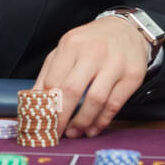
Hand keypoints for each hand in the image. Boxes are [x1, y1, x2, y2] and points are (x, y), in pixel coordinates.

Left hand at [34, 16, 151, 137]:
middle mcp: (94, 53)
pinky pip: (114, 104)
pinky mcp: (132, 76)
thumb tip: (32, 101)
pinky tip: (93, 128)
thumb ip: (49, 73)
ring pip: (95, 100)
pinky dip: (102, 121)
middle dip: (61, 117)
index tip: (42, 122)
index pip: (53, 80)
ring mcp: (115, 64)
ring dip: (82, 122)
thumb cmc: (91, 43)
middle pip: (72, 91)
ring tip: (74, 132)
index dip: (46, 105)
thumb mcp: (66, 50)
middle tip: (55, 133)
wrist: (127, 30)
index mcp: (72, 45)